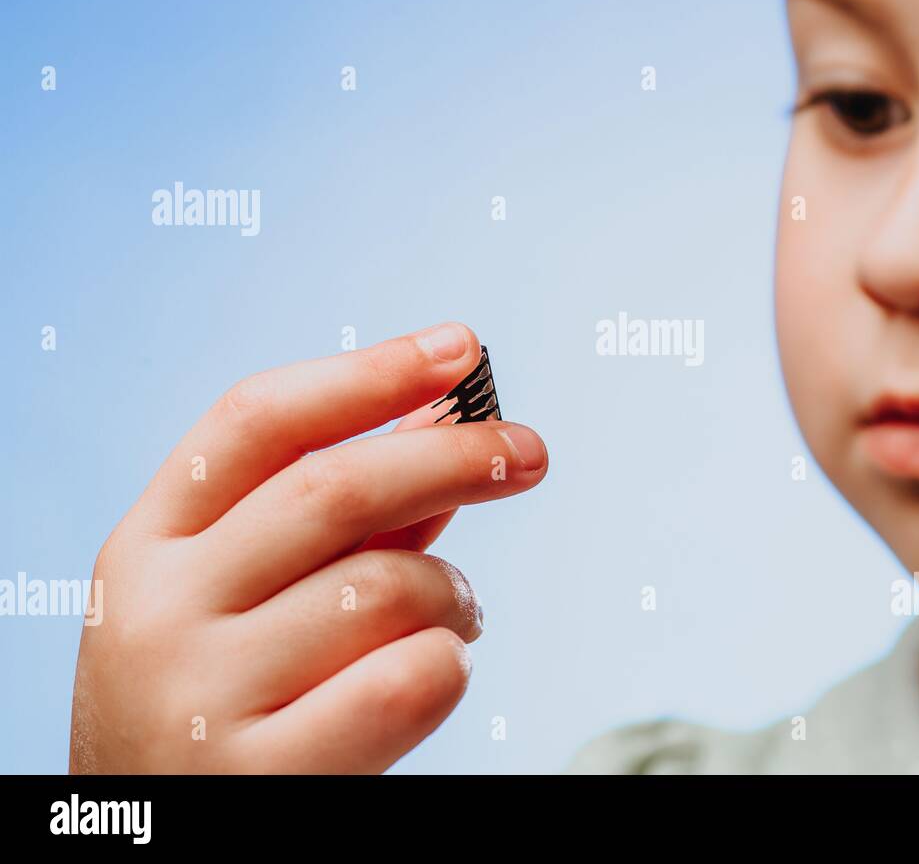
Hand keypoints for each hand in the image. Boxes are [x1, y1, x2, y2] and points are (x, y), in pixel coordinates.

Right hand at [69, 323, 546, 772]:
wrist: (158, 848)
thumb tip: (436, 414)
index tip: (461, 349)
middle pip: (333, 487)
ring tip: (460, 615)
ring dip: (454, 593)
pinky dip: (449, 663)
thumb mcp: (244, 601)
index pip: (257, 421)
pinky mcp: (260, 780)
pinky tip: (440, 672)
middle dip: (453, 455)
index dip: (367, 373)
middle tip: (529, 452)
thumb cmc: (225, 703)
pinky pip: (408, 679)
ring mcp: (198, 701)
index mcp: (144, 547)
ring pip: (385, 588)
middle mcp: (155, 614)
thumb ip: (333, 518)